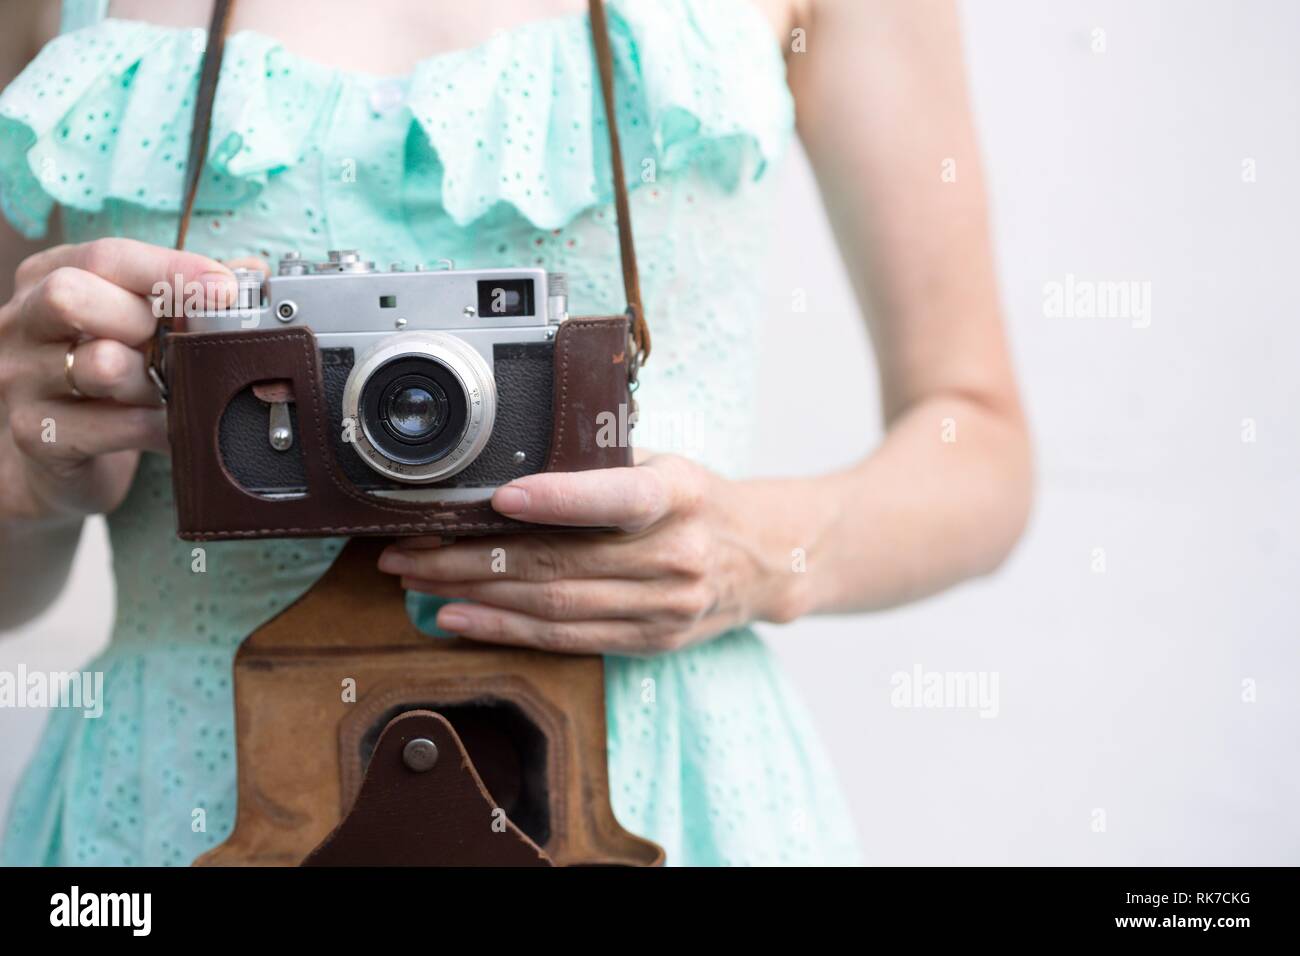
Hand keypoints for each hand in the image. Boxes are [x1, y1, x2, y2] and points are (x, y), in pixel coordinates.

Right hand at [0, 238, 239, 524]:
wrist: (60, 459)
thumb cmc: (107, 379)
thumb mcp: (141, 326)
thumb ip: (188, 296)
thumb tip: (255, 274)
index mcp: (47, 277)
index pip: (105, 257)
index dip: (171, 269)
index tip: (225, 288)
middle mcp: (22, 322)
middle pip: (73, 296)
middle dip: (141, 319)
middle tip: (169, 347)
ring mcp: (21, 379)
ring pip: (99, 364)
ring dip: (153, 380)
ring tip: (168, 391)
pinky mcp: (37, 433)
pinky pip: (114, 426)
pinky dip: (159, 427)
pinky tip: (174, 428)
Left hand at [378, 454, 805, 655]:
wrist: (764, 560)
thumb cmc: (697, 502)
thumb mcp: (665, 466)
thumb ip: (602, 466)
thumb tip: (507, 465)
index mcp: (679, 494)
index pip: (618, 498)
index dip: (560, 500)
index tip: (501, 498)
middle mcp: (677, 554)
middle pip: (563, 561)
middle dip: (474, 556)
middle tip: (411, 548)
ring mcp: (667, 606)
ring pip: (556, 605)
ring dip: (477, 595)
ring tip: (419, 580)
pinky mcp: (651, 642)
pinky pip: (567, 640)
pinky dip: (507, 630)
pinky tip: (461, 617)